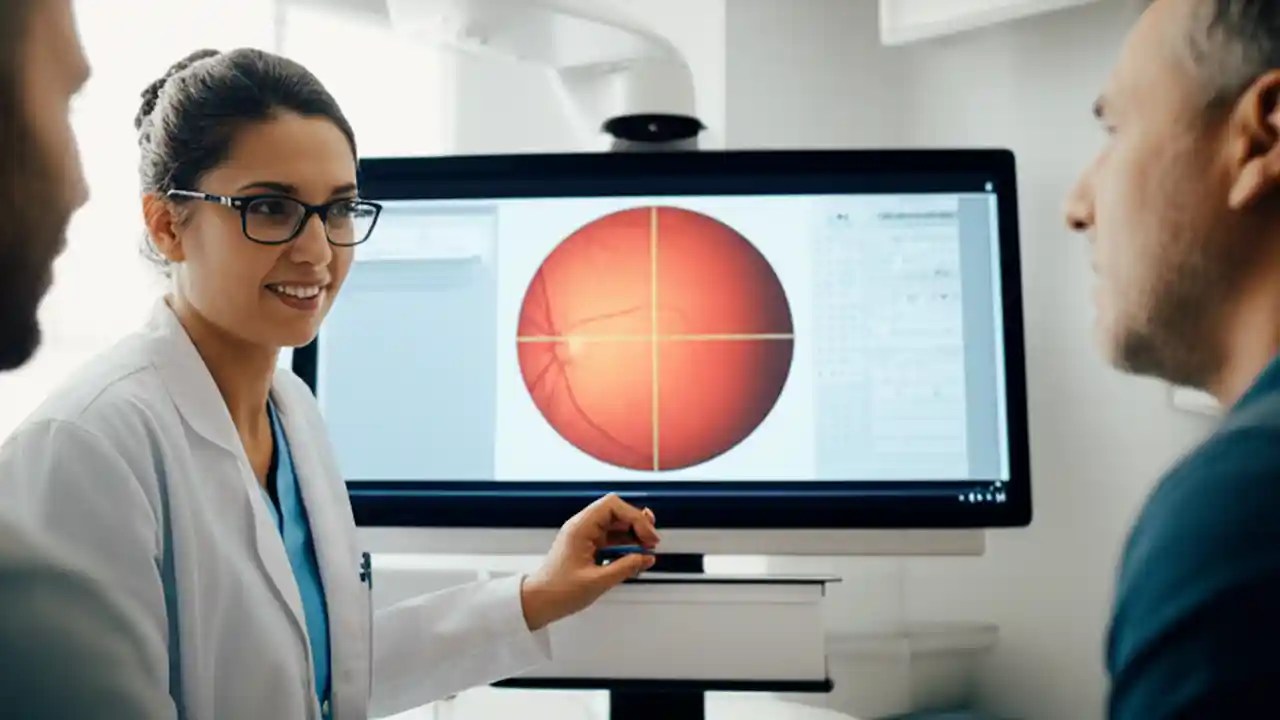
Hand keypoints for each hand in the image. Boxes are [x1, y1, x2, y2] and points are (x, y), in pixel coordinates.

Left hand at [520, 493, 660, 630]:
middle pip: (617, 512)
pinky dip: (625, 546)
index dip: (635, 517)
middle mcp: (583, 527)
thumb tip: (646, 558)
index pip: (613, 506)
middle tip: (651, 543)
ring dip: (634, 535)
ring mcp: (585, 537)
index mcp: (580, 528)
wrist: (537, 602)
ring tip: (647, 551)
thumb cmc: (558, 592)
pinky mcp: (587, 547)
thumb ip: (624, 567)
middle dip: (637, 524)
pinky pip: (611, 539)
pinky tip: (636, 558)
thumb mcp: (597, 582)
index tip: (648, 537)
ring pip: (616, 526)